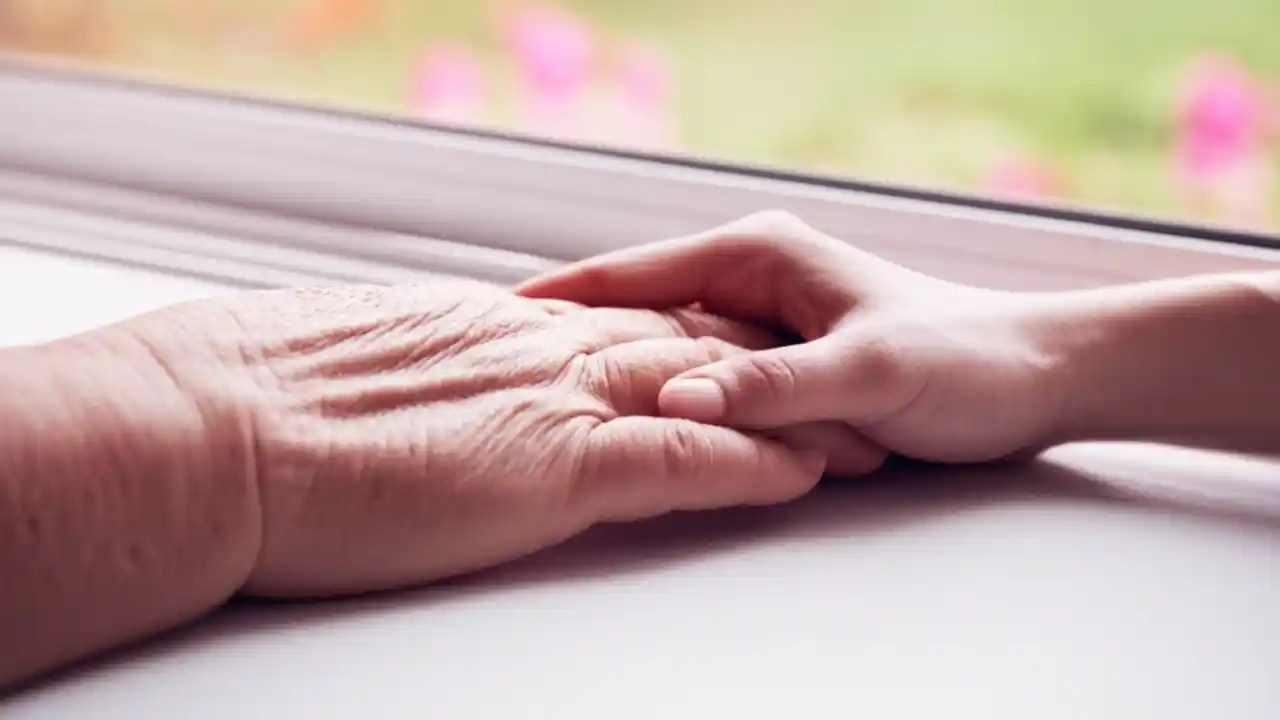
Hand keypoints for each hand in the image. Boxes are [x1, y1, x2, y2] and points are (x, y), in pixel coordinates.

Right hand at [127, 281, 880, 596]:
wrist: (212, 435)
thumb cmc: (260, 416)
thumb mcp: (363, 376)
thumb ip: (422, 373)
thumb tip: (434, 384)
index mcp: (493, 328)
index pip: (622, 318)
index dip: (692, 329)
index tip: (739, 339)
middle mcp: (539, 353)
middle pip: (687, 344)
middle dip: (766, 363)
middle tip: (829, 376)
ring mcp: (552, 404)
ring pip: (707, 393)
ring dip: (790, 416)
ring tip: (861, 435)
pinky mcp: (553, 466)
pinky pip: (682, 457)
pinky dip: (751, 461)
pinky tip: (806, 474)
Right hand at [519, 211, 1072, 462]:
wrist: (1034, 378)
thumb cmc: (965, 362)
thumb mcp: (867, 376)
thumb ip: (773, 388)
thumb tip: (676, 400)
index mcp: (759, 255)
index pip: (634, 270)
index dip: (562, 295)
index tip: (496, 318)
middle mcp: (753, 275)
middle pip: (636, 304)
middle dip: (575, 333)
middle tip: (505, 370)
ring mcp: (764, 317)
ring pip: (665, 343)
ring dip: (615, 366)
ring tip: (546, 397)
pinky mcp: (780, 355)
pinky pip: (701, 373)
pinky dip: (665, 392)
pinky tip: (630, 420)